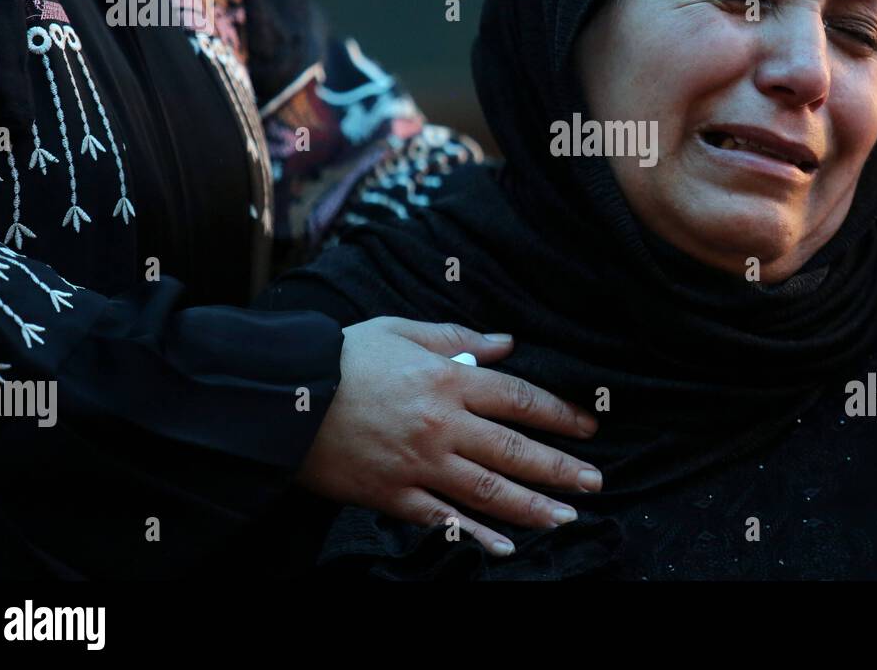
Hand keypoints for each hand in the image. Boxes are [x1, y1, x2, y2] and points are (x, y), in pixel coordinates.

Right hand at [297, 316, 601, 555]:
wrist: (281, 397)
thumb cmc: (342, 357)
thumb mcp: (401, 330)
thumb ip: (457, 337)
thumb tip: (506, 342)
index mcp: (447, 380)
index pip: (518, 400)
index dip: (558, 415)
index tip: (587, 428)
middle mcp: (441, 425)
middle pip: (514, 451)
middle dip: (560, 467)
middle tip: (595, 481)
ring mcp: (418, 465)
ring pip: (488, 491)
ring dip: (534, 507)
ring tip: (567, 516)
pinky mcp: (392, 495)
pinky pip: (443, 520)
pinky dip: (476, 535)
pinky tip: (505, 546)